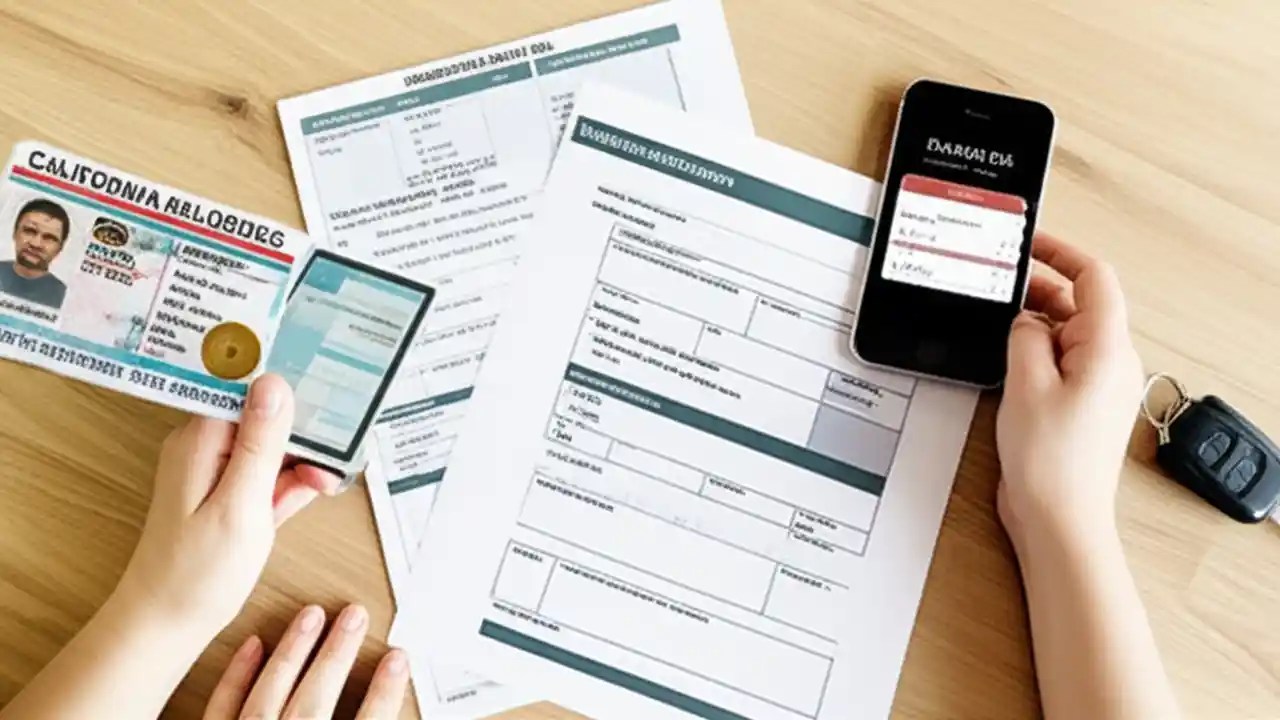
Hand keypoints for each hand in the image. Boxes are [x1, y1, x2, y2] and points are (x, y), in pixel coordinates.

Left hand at [115, 374, 340, 636]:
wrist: (166, 624)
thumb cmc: (196, 574)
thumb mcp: (240, 505)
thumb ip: (261, 443)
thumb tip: (273, 381)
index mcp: (201, 439)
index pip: (249, 389)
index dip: (290, 392)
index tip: (326, 402)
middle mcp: (205, 446)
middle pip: (265, 415)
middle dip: (304, 435)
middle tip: (330, 466)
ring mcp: (215, 469)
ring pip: (271, 444)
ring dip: (301, 462)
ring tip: (325, 485)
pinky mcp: (226, 492)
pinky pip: (266, 472)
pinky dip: (289, 482)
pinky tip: (309, 493)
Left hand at [205, 604, 408, 719]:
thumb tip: (406, 715)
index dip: (385, 692)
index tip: (399, 659)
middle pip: (316, 700)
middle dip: (338, 654)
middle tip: (355, 616)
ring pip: (270, 695)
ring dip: (293, 651)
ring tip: (311, 614)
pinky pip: (222, 710)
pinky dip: (236, 677)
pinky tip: (252, 645)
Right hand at [996, 233, 1143, 546]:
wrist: (1060, 519)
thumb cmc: (1050, 461)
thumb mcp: (1025, 383)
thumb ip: (1024, 336)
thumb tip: (1025, 318)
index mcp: (1106, 349)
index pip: (1095, 278)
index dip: (1062, 252)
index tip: (1031, 242)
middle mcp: (1111, 362)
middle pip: (1080, 304)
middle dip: (1039, 288)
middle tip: (997, 283)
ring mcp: (1098, 384)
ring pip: (1067, 333)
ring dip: (1033, 322)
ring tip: (995, 325)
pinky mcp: (1081, 404)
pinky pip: (1061, 360)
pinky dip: (1034, 350)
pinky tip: (1006, 359)